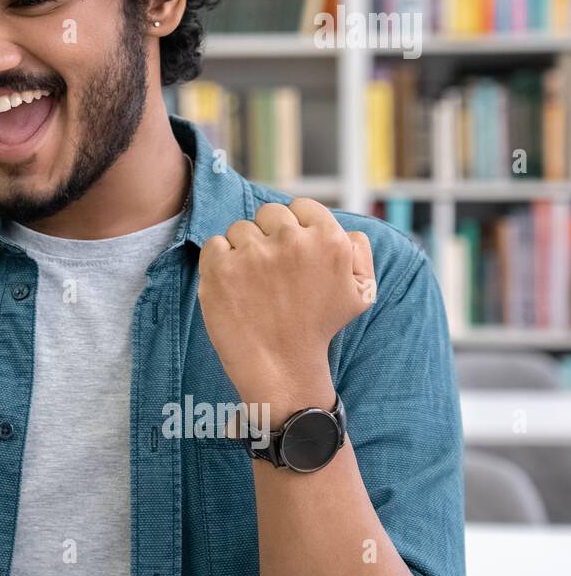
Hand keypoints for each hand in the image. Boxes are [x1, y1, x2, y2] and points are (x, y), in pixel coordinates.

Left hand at [196, 198, 375, 407]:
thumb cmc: (319, 329)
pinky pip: (214, 244)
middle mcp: (292, 240)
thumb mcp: (360, 292)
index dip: (295, 228)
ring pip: (240, 228)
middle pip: (270, 214)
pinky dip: (219, 261)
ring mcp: (253, 253)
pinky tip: (234, 286)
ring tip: (254, 284)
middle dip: (269, 236)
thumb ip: (358, 251)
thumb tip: (345, 230)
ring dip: (243, 250)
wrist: (283, 368)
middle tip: (272, 272)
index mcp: (329, 239)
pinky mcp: (221, 267)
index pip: (302, 207)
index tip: (291, 254)